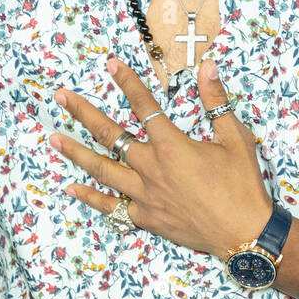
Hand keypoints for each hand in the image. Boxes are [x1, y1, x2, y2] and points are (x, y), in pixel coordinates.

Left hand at [50, 55, 272, 258]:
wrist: (245, 234)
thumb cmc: (243, 186)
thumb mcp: (235, 138)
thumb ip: (216, 101)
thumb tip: (207, 66)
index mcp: (171, 146)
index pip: (143, 106)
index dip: (126, 82)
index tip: (110, 64)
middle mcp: (151, 168)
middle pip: (109, 135)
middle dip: (82, 113)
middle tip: (60, 97)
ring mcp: (144, 195)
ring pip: (101, 170)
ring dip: (75, 152)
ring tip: (53, 139)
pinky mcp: (145, 218)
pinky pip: (111, 207)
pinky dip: (90, 198)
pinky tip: (71, 189)